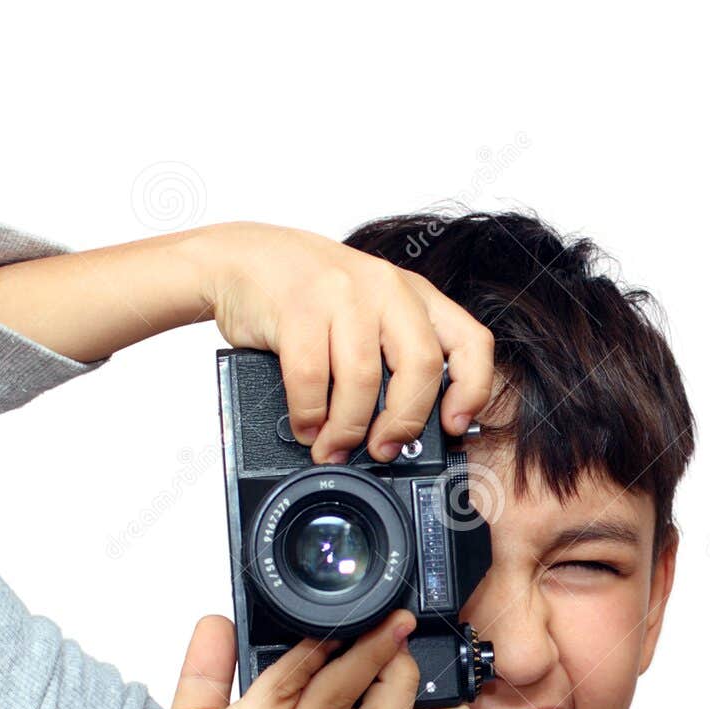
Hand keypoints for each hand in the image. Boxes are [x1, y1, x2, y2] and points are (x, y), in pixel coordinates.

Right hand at [178, 222, 495, 461]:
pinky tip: (306, 426)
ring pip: (363, 380)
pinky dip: (309, 415)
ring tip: (332, 446)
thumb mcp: (362, 313)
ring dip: (347, 429)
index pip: (470, 340)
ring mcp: (342, 292)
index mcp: (412, 293)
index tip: (453, 425)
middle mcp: (385, 286)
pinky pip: (313, 379)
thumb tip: (406, 429)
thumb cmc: (303, 294)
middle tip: (384, 449)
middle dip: (403, 422)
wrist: (238, 259)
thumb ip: (389, 355)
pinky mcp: (299, 305)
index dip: (471, 389)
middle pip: (421, 366)